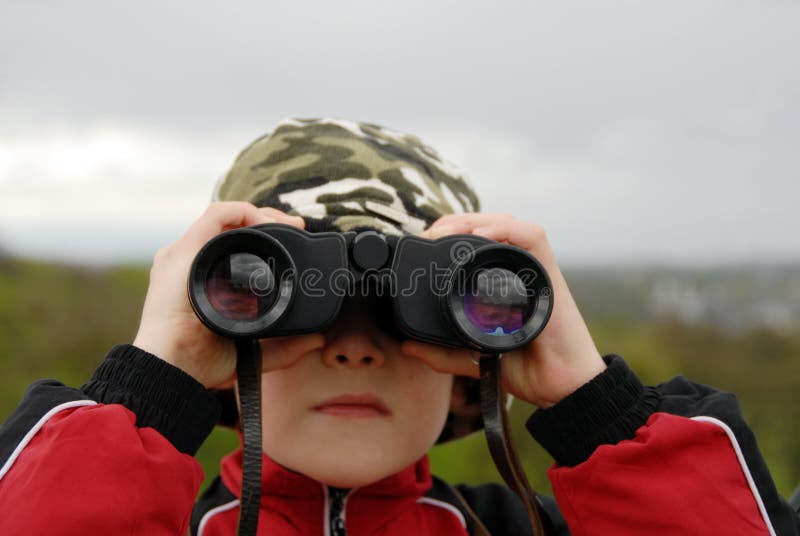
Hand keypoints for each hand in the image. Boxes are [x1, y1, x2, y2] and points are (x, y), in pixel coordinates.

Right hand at [133, 202, 324, 389]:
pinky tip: (265, 223)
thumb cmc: (202, 362)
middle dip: (267, 220)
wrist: (175, 365)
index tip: (295, 239)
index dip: (265, 238)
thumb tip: (316, 340)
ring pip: (227, 216)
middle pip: (233, 226)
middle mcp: (193, 262)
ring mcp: (187, 254)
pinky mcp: (185, 250)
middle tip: (297, 227)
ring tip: (286, 223)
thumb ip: (283, 347)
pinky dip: (244, 211)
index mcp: (203, 280)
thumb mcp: (252, 351)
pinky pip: (217, 214)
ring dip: (260, 213)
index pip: (235, 245)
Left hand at [400, 213, 605, 407]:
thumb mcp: (475, 356)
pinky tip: (481, 235)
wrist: (561, 389)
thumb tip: (408, 347)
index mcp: (501, 281)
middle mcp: (518, 270)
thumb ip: (444, 353)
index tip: (421, 243)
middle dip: (454, 223)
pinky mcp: (549, 275)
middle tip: (427, 236)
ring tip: (446, 232)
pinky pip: (532, 238)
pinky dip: (505, 230)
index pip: (475, 239)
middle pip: (487, 225)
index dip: (448, 233)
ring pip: (506, 223)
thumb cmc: (528, 368)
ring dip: (474, 220)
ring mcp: (534, 270)